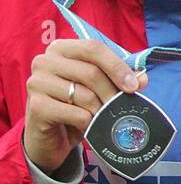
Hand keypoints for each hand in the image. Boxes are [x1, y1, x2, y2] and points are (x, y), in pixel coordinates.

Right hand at [23, 39, 146, 175]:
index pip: (93, 48)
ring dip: (100, 110)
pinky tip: (86, 126)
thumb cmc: (76, 105)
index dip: (118, 66)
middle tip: (120, 107)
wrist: (51, 135)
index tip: (134, 86)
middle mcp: (44, 61)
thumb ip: (121, 79)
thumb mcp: (99, 88)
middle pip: (91, 72)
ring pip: (84, 95)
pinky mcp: (36, 106)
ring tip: (102, 117)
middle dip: (112, 93)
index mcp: (61, 48)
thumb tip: (142, 79)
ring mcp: (36, 83)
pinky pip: (76, 114)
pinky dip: (89, 123)